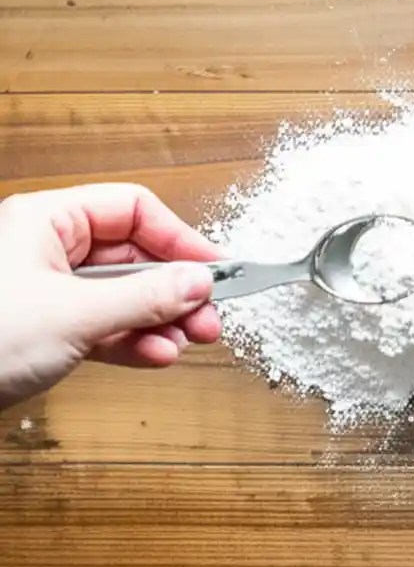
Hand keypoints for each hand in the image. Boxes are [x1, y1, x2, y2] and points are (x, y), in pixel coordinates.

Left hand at [0, 184, 221, 407]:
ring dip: (161, 321)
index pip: (133, 211)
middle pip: (133, 257)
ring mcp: (46, 292)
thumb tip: (199, 282)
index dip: (180, 239)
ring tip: (188, 341)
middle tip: (209, 316)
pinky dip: (134, 342)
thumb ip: (145, 298)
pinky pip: (104, 327)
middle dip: (176, 289)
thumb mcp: (73, 316)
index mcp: (47, 221)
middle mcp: (47, 250)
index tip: (215, 269)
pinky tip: (157, 355)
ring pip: (123, 297)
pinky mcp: (45, 331)